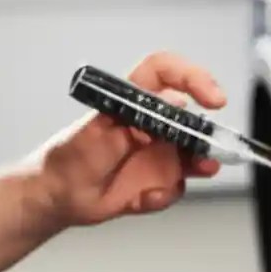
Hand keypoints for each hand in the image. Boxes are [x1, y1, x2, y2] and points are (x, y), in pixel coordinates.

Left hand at [30, 52, 225, 228]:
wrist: (58, 197)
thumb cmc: (68, 158)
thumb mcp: (97, 133)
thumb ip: (135, 118)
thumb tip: (174, 102)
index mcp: (132, 102)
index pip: (166, 74)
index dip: (192, 77)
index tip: (211, 97)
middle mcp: (151, 125)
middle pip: (191, 119)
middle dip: (206, 132)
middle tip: (212, 146)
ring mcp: (157, 153)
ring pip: (194, 153)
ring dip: (202, 162)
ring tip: (203, 169)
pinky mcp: (158, 180)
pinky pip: (177, 186)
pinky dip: (165, 194)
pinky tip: (144, 198)